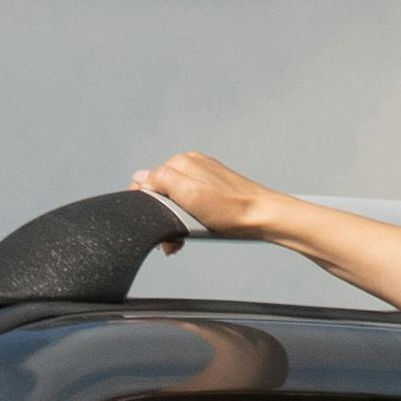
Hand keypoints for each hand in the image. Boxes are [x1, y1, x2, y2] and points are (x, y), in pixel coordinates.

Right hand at [130, 152, 280, 241]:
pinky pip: (189, 202)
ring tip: (185, 236)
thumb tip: (139, 176)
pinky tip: (196, 227)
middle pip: (161, 191)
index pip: (148, 181)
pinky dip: (187, 218)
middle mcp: (191, 165)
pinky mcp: (211, 189)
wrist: (261, 217)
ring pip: (174, 199)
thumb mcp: (189, 194)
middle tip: (173, 237)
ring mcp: (202, 176)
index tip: (157, 223)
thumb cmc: (230, 211)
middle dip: (162, 216)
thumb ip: (160, 181)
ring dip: (174, 220)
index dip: (148, 206)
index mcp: (182, 162)